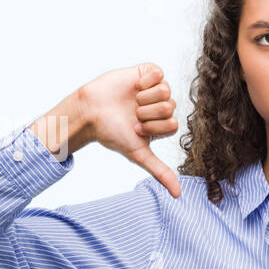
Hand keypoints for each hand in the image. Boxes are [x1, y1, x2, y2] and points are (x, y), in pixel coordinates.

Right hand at [76, 62, 182, 197]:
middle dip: (148, 113)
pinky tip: (134, 87)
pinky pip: (158, 73)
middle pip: (170, 107)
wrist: (90, 111)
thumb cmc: (112, 133)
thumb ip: (161, 172)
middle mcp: (160, 107)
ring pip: (166, 90)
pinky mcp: (146, 73)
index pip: (174, 124)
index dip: (154, 127)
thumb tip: (178, 195)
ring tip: (132, 101)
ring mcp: (154, 90)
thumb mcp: (138, 154)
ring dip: (145, 98)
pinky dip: (144, 81)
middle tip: (133, 114)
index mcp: (162, 125)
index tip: (137, 128)